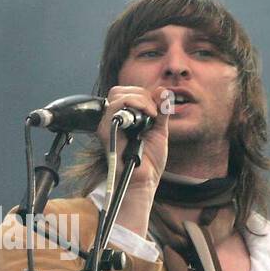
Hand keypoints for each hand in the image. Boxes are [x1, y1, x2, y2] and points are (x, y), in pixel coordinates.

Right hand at [95, 85, 170, 231]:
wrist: (145, 180)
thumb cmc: (150, 161)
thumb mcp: (160, 130)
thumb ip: (161, 111)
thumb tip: (163, 90)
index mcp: (124, 119)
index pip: (129, 93)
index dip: (146, 95)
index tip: (159, 109)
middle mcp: (114, 120)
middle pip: (120, 90)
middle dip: (142, 94)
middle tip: (155, 111)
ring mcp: (108, 124)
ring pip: (117, 95)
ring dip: (140, 99)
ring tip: (152, 114)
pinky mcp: (106, 130)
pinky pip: (114, 106)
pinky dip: (133, 103)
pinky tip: (147, 115)